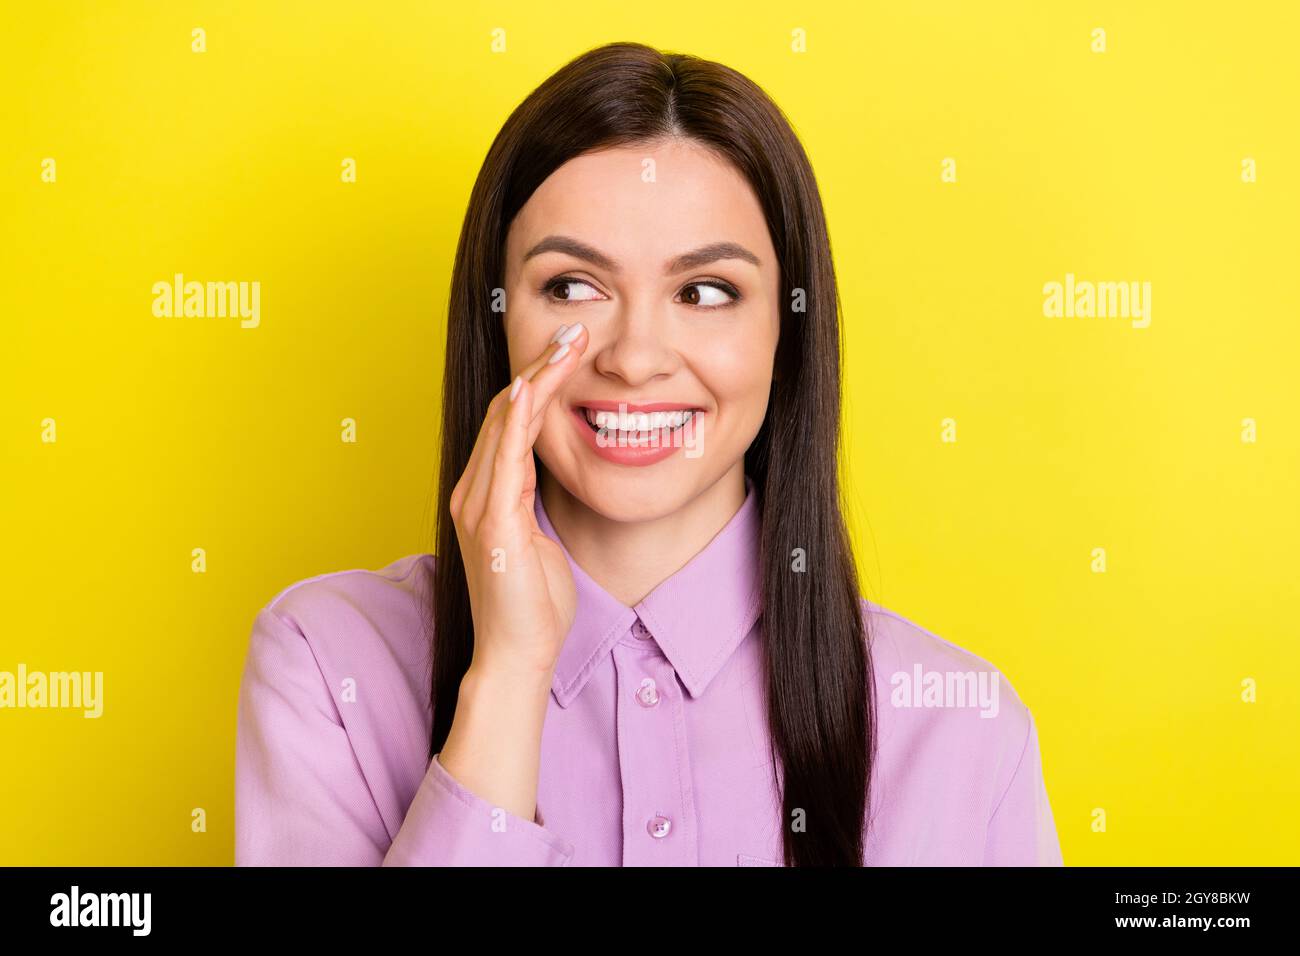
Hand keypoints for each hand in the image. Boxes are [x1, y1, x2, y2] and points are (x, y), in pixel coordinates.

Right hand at [448, 323, 588, 680]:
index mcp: (485, 495)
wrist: (515, 655)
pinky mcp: (493, 522)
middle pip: (503, 412)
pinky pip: (505, 458)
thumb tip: (552, 471)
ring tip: (566, 343)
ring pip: (503, 424)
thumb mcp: (538, 539)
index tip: (567, 349)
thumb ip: (536, 501)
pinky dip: (519, 420)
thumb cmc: (533, 605)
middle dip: (538, 366)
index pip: (508, 423)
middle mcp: (473, 492)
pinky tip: (535, 390)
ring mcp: (478, 506)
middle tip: (571, 328)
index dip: (535, 382)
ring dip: (536, 379)